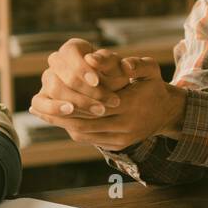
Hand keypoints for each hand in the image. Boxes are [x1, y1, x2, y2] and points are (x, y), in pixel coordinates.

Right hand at [29, 39, 130, 121]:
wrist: (111, 94)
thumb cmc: (115, 76)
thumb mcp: (117, 67)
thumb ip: (108, 62)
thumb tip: (92, 59)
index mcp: (73, 48)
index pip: (69, 52)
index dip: (81, 67)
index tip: (97, 82)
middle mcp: (57, 61)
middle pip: (61, 72)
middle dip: (84, 90)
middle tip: (104, 103)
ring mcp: (48, 79)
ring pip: (53, 88)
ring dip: (77, 102)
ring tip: (99, 111)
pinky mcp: (43, 98)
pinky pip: (39, 103)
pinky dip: (53, 109)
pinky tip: (70, 112)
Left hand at [31, 56, 185, 151]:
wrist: (167, 112)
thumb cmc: (153, 87)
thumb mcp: (150, 70)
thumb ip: (135, 64)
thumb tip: (113, 61)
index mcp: (131, 105)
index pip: (94, 105)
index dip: (72, 100)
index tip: (53, 92)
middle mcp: (125, 125)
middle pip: (86, 122)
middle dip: (61, 115)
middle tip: (40, 106)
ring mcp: (122, 138)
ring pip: (86, 134)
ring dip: (64, 124)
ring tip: (46, 114)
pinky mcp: (118, 145)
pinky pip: (92, 140)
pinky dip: (74, 130)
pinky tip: (61, 121)